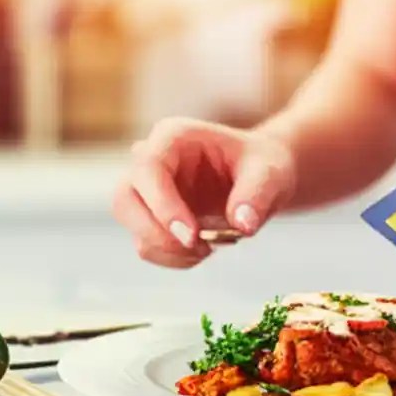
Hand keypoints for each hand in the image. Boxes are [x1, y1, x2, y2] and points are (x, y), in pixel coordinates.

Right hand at [111, 118, 295, 267]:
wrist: (260, 179)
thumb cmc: (261, 165)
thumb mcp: (270, 172)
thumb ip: (257, 194)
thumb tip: (242, 224)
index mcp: (172, 137)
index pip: (148, 168)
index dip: (162, 205)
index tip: (191, 236)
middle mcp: (150, 161)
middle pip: (124, 200)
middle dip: (154, 232)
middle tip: (198, 248)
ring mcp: (145, 192)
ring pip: (131, 226)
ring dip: (166, 248)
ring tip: (208, 248)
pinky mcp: (150, 218)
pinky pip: (147, 246)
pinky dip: (172, 258)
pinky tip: (203, 250)